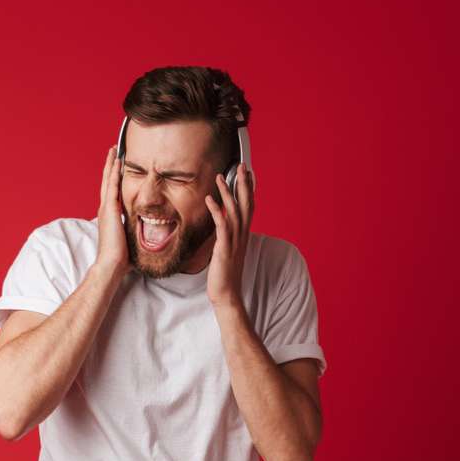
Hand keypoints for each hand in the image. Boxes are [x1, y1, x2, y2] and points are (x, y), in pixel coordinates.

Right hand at [95, 145, 131, 281]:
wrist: (111, 264)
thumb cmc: (120, 259)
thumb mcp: (129, 241)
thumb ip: (135, 234)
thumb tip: (147, 237)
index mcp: (110, 217)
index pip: (112, 193)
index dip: (114, 180)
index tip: (118, 168)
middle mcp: (106, 210)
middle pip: (107, 182)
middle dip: (110, 166)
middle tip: (113, 151)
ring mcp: (106, 208)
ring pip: (108, 180)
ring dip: (111, 164)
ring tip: (114, 150)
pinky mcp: (109, 209)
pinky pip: (111, 185)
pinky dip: (113, 172)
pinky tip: (117, 161)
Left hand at [205, 163, 253, 307]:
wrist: (226, 294)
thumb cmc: (224, 274)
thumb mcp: (227, 250)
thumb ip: (226, 235)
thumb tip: (221, 224)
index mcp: (243, 235)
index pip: (249, 207)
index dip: (249, 189)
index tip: (247, 173)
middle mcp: (242, 236)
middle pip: (246, 205)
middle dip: (244, 184)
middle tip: (241, 166)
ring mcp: (234, 242)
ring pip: (235, 212)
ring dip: (228, 193)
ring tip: (220, 177)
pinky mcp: (224, 250)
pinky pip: (222, 227)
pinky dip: (217, 211)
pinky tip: (210, 199)